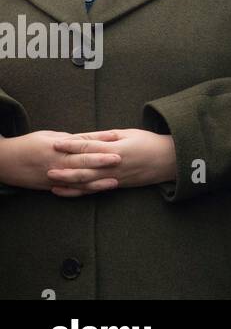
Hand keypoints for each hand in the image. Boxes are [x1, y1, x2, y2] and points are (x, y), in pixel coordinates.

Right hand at [0, 131, 117, 191]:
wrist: (4, 161)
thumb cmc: (28, 144)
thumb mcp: (49, 136)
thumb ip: (70, 138)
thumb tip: (91, 138)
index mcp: (57, 148)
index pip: (81, 145)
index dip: (99, 144)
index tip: (115, 142)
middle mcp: (56, 164)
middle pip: (82, 163)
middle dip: (102, 162)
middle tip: (120, 160)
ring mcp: (54, 177)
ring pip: (78, 181)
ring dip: (97, 182)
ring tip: (115, 181)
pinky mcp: (50, 187)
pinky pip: (69, 191)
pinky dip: (84, 192)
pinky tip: (96, 192)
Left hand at [48, 130, 175, 195]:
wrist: (169, 160)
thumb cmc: (149, 143)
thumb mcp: (129, 134)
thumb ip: (107, 137)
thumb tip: (87, 137)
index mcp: (116, 149)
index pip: (90, 147)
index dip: (72, 145)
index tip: (56, 143)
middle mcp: (113, 166)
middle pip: (84, 168)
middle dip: (65, 167)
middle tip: (47, 167)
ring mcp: (114, 178)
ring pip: (87, 182)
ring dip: (68, 182)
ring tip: (52, 180)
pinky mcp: (116, 186)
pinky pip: (93, 190)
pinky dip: (78, 192)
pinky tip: (66, 191)